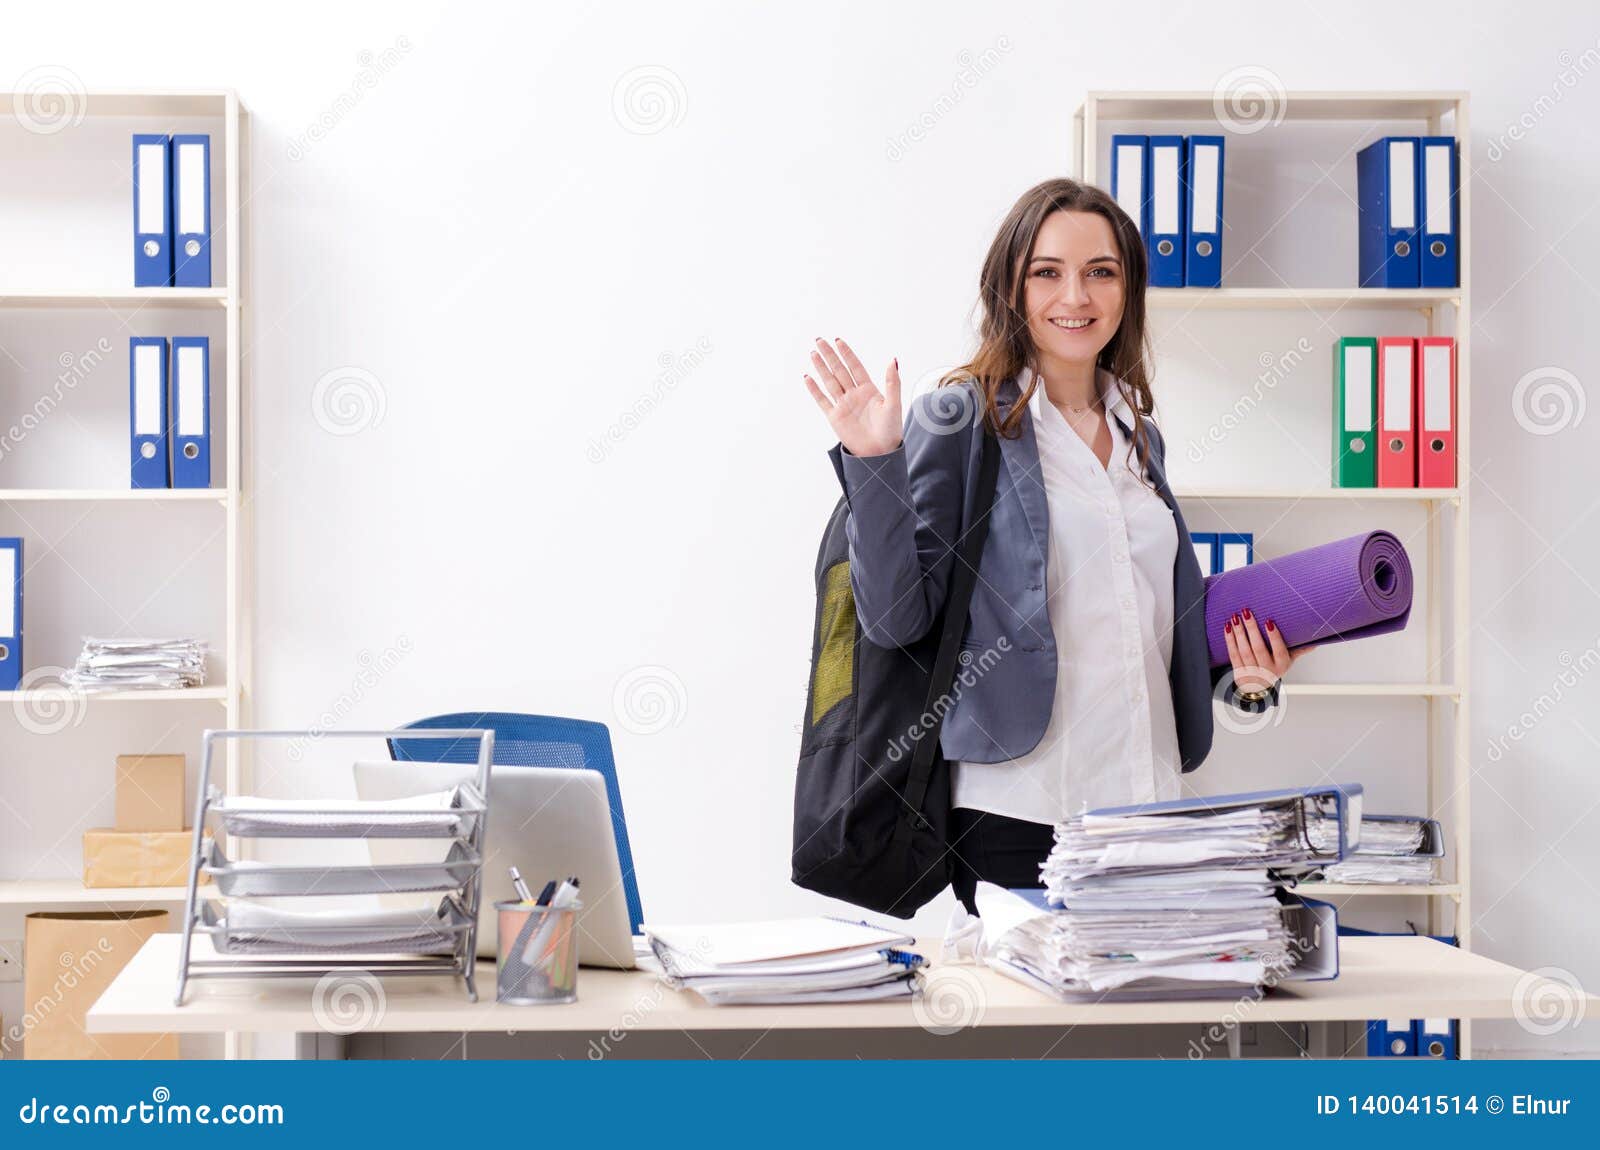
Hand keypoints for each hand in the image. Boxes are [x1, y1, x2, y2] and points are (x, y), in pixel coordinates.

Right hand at [802, 337, 902, 457]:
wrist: (880, 453)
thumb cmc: (890, 430)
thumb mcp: (894, 404)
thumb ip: (892, 382)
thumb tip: (893, 360)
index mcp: (869, 390)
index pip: (855, 366)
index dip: (847, 354)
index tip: (838, 341)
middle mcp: (854, 395)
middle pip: (839, 370)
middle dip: (830, 355)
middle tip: (820, 340)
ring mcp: (843, 405)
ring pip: (830, 382)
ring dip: (821, 368)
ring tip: (813, 353)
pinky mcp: (835, 417)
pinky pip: (822, 400)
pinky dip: (814, 390)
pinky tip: (807, 378)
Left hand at [1224, 608, 1315, 696]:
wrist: (1259, 689)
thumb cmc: (1275, 668)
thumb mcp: (1288, 661)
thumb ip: (1299, 650)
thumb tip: (1316, 641)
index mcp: (1281, 665)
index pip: (1279, 650)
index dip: (1274, 637)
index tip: (1269, 622)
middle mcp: (1267, 670)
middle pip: (1258, 649)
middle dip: (1252, 629)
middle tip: (1246, 613)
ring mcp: (1252, 672)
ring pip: (1243, 651)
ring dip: (1239, 633)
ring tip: (1235, 617)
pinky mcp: (1239, 673)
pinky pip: (1233, 655)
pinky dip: (1229, 641)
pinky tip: (1228, 628)